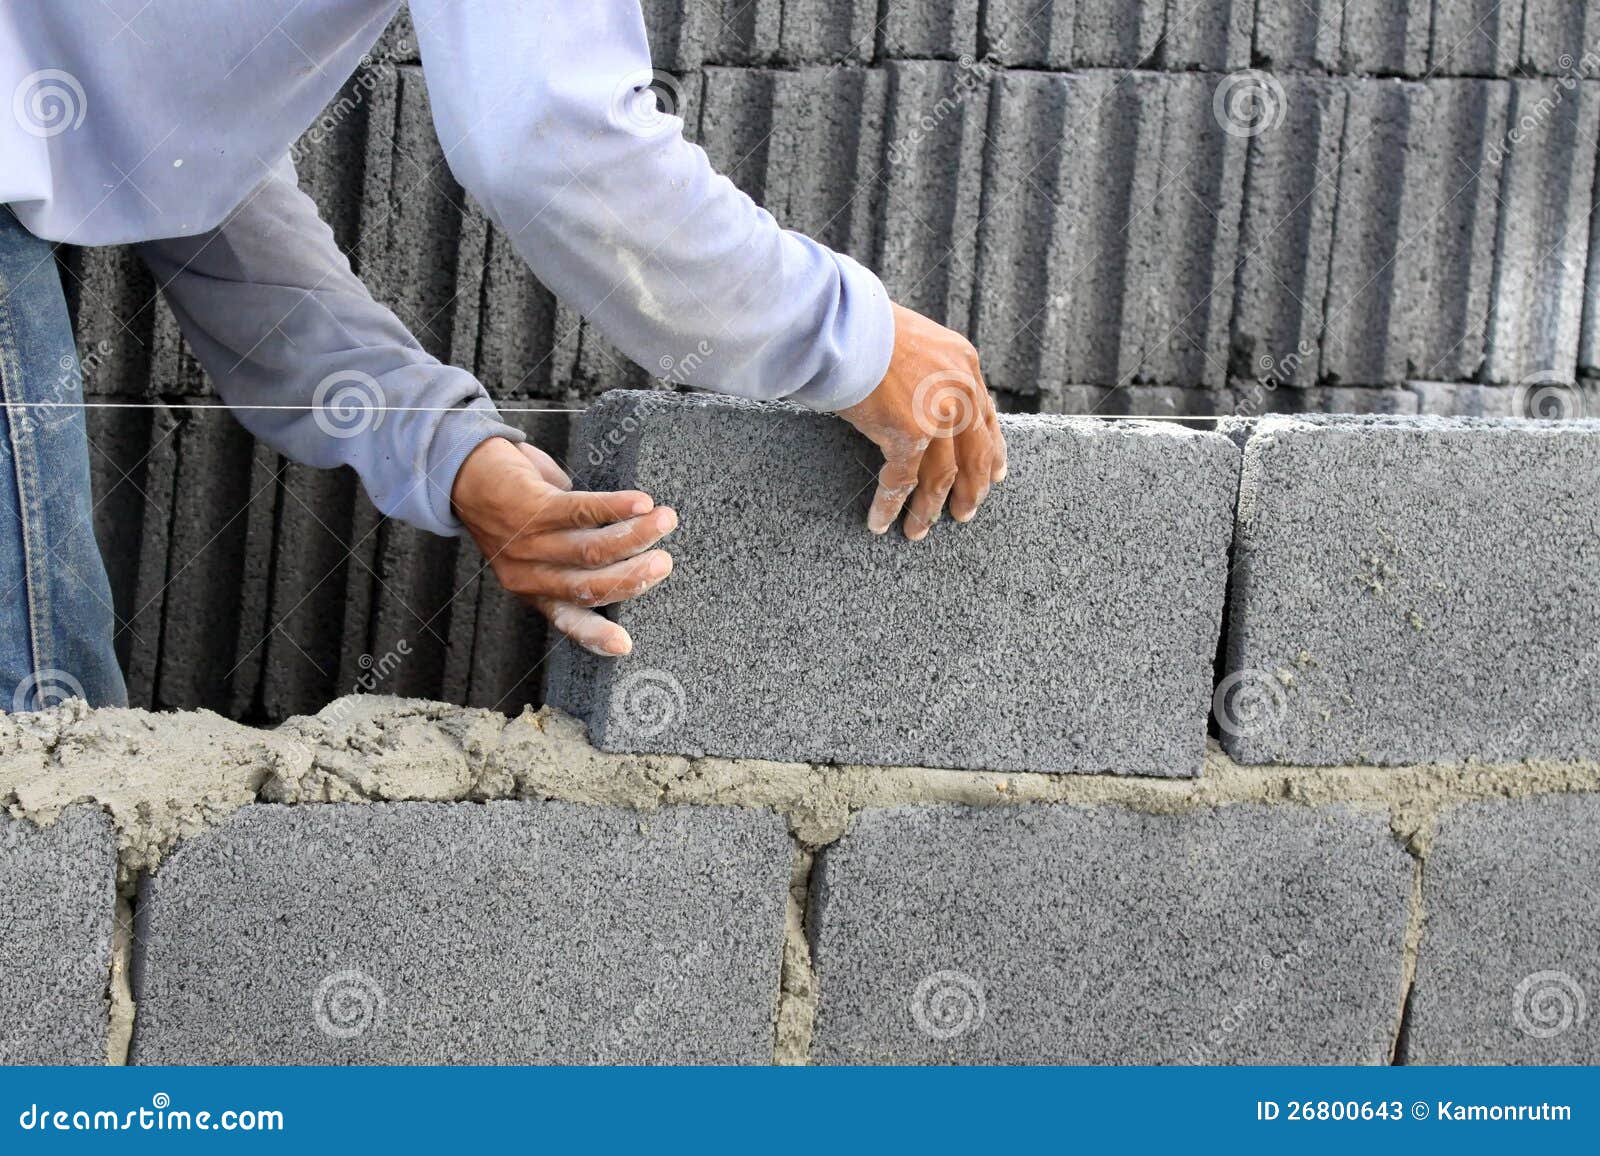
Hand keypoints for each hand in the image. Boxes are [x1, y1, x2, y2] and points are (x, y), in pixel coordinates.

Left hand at [452, 436, 675, 656]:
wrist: (464, 473)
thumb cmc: (512, 511)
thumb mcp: (536, 549)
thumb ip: (574, 558)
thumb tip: (629, 556)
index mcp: (532, 590)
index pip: (566, 619)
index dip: (595, 636)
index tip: (624, 646)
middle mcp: (527, 574)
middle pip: (589, 585)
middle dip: (634, 578)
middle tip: (664, 564)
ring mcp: (527, 542)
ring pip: (591, 549)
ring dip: (635, 536)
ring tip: (665, 521)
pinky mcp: (530, 508)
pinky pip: (580, 511)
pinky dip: (616, 507)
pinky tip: (641, 502)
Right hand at [839, 302, 1006, 539]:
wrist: (842, 323)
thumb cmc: (865, 326)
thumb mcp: (916, 340)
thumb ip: (929, 368)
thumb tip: (916, 393)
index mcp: (965, 364)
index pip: (986, 417)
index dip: (993, 451)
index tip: (995, 475)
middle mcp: (960, 391)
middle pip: (975, 455)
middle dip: (971, 490)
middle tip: (965, 513)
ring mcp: (937, 416)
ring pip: (941, 477)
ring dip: (929, 509)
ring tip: (919, 531)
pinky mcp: (908, 435)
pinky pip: (901, 482)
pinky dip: (890, 507)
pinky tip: (881, 523)